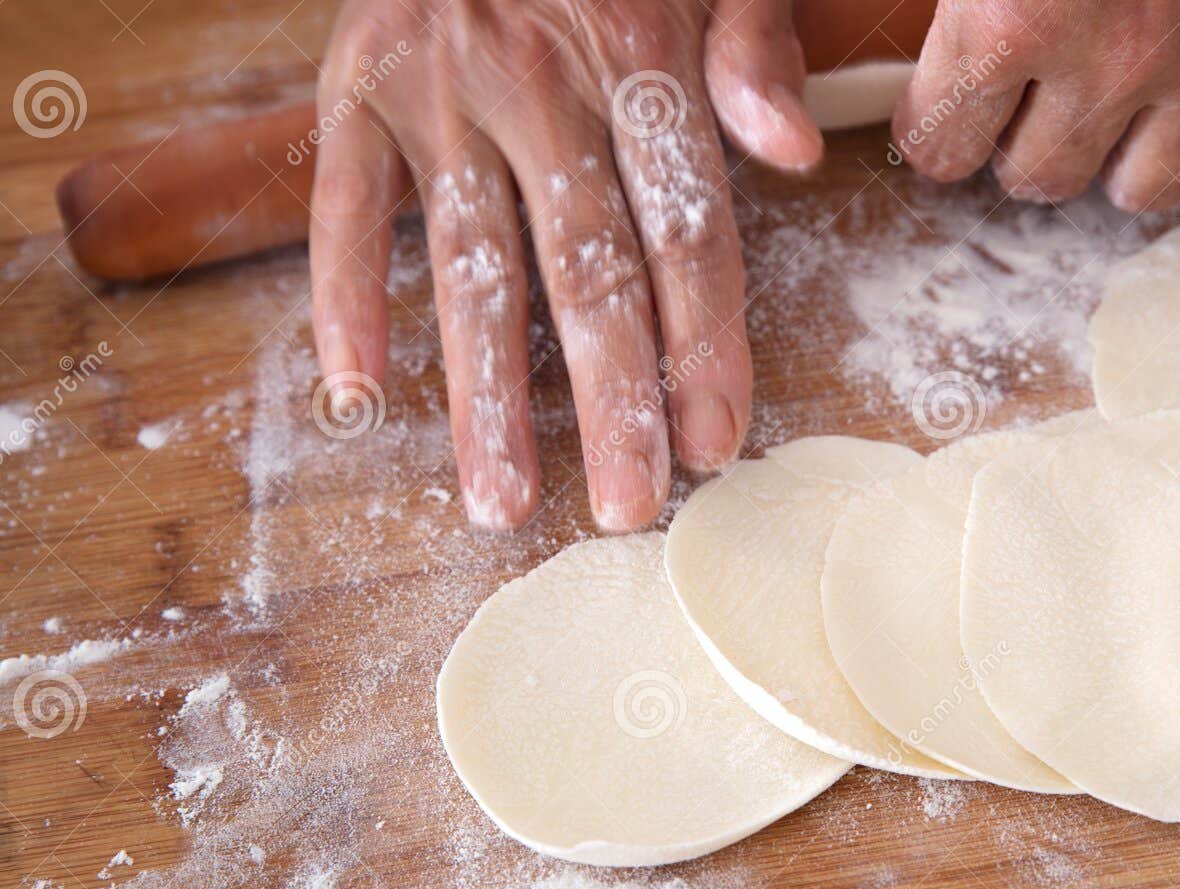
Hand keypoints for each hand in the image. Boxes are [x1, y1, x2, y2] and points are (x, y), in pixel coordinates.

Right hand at [310, 0, 822, 530]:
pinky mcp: (356, 85)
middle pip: (590, 271)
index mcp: (641, 58)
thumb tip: (797, 153)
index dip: (706, 343)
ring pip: (471, 266)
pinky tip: (358, 396)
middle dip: (613, 400)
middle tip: (628, 506)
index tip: (715, 444)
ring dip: (486, 393)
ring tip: (502, 500)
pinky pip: (344, 208)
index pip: (687, 229)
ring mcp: (440, 89)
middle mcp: (541, 82)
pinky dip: (344, 299)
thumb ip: (753, 54)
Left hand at [891, 0, 1179, 211]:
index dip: (929, 127)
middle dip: (1013, 146)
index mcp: (1010, 17)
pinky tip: (1177, 83)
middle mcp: (1103, 63)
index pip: (941, 142)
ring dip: (1108, 158)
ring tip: (1094, 110)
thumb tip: (939, 9)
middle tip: (1014, 102)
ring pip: (1137, 189)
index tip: (934, 109)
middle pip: (1035, 178)